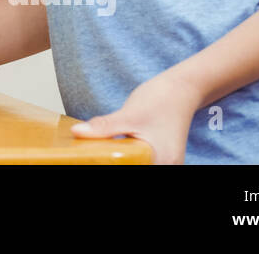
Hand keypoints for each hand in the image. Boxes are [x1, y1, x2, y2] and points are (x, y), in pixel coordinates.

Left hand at [68, 69, 202, 163]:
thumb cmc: (161, 99)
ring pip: (136, 164)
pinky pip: (140, 161)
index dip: (111, 164)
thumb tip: (77, 132)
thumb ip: (104, 126)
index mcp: (162, 162)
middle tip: (91, 153)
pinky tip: (109, 148)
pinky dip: (124, 157)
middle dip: (113, 161)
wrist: (181, 88)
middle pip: (135, 168)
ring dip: (117, 158)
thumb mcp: (129, 114)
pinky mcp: (159, 157)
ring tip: (98, 149)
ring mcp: (164, 163)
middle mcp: (167, 166)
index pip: (133, 169)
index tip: (92, 159)